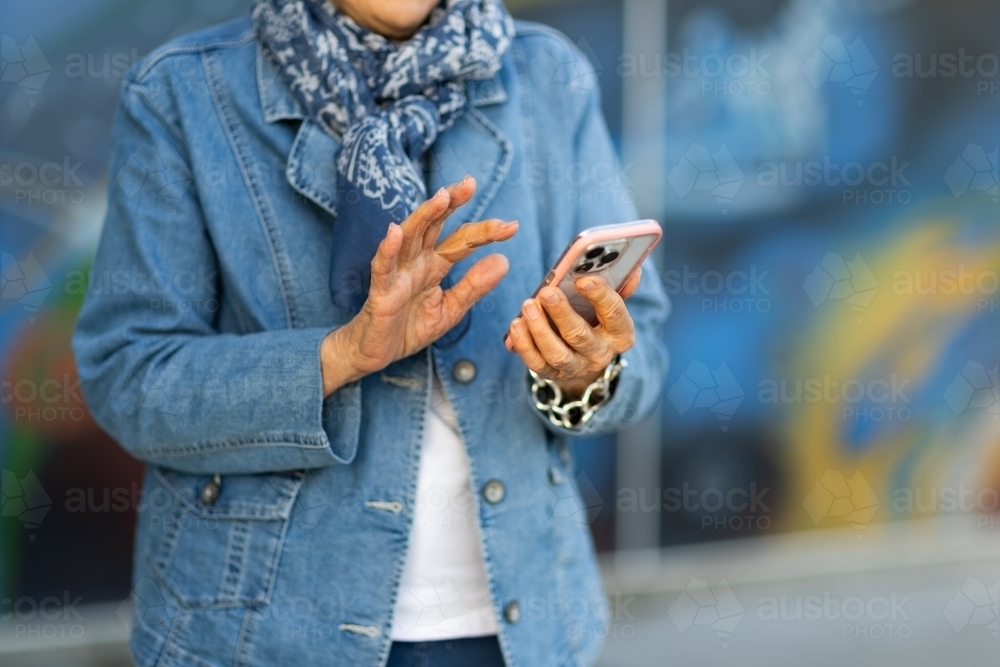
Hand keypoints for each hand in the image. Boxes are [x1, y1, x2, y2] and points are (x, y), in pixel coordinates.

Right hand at [321, 176, 516, 395]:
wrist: (376, 355)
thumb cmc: (409, 328)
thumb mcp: (450, 310)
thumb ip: (474, 286)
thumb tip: (504, 260)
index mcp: (434, 265)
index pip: (461, 241)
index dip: (485, 231)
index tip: (512, 226)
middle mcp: (415, 262)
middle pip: (433, 226)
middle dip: (450, 203)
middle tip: (470, 184)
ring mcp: (397, 274)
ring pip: (409, 237)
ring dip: (423, 216)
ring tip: (441, 198)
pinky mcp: (381, 292)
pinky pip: (382, 267)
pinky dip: (388, 249)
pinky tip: (395, 231)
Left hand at [507, 269, 641, 397]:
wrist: (584, 353)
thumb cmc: (597, 317)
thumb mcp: (611, 302)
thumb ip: (620, 285)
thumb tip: (633, 269)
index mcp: (621, 332)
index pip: (614, 313)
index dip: (600, 295)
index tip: (583, 279)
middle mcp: (601, 353)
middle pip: (580, 335)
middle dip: (562, 312)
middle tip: (547, 291)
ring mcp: (576, 366)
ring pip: (557, 353)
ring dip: (539, 329)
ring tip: (528, 305)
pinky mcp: (553, 373)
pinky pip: (536, 363)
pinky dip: (524, 344)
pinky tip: (516, 324)